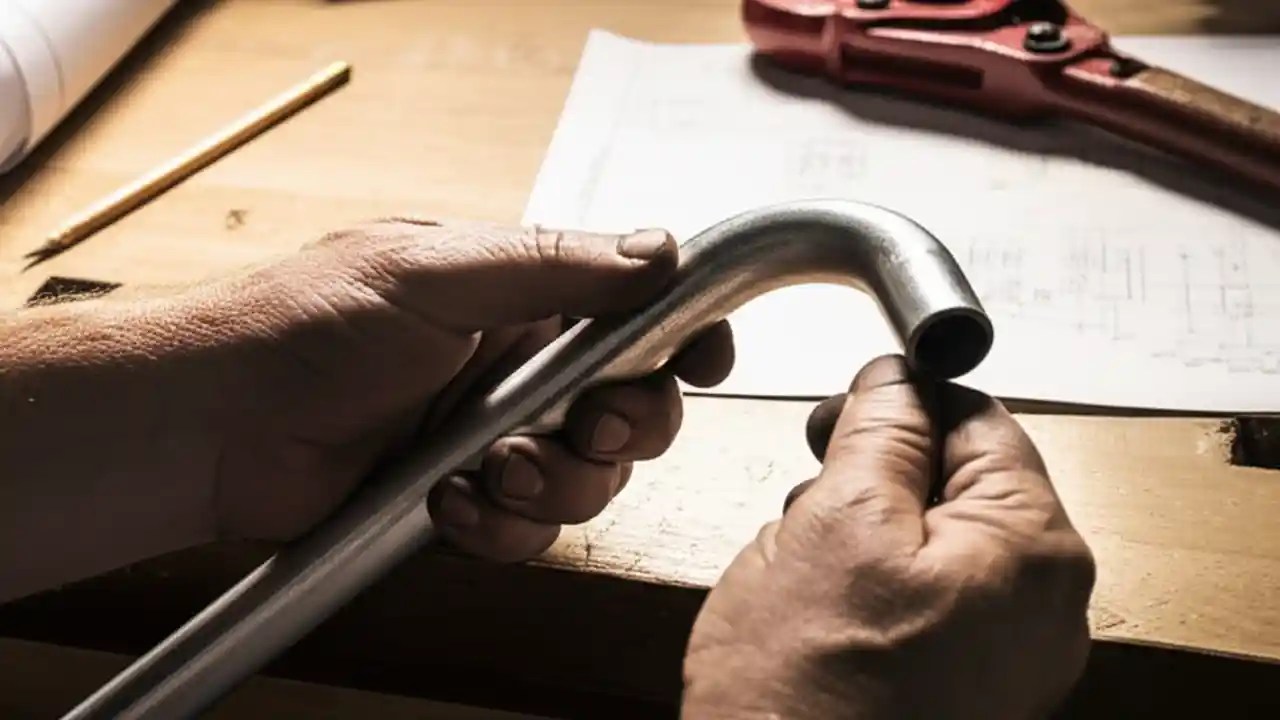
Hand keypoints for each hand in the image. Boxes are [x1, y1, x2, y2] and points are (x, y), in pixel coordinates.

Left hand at [0, 218, 731, 598]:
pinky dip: (502, 527)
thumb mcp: (433, 274)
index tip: (705, 360)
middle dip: (623, 427)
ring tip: (491, 469)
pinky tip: (450, 502)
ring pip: (590, 481)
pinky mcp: (466, 500)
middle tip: (589, 428)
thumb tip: (658, 250)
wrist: (214, 427)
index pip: (635, 313)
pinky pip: (529, 533)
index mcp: (521, 296)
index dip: (681, 338)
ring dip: (556, 484)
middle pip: (634, 408)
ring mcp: (494, 437)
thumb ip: (553, 265)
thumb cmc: (304, 327)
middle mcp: (519, 367)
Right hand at [681, 355, 1094, 719]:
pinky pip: (917, 599)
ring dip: (860, 538)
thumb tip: (898, 380)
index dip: (905, 406)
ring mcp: (1000, 654)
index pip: (981, 422)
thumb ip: (879, 432)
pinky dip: (864, 590)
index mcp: (1032, 552)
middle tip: (814, 512)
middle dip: (873, 483)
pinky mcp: (959, 684)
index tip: (847, 417)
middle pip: (955, 484)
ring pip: (926, 541)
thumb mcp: (837, 520)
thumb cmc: (807, 690)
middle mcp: (1038, 608)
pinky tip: (820, 619)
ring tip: (811, 583)